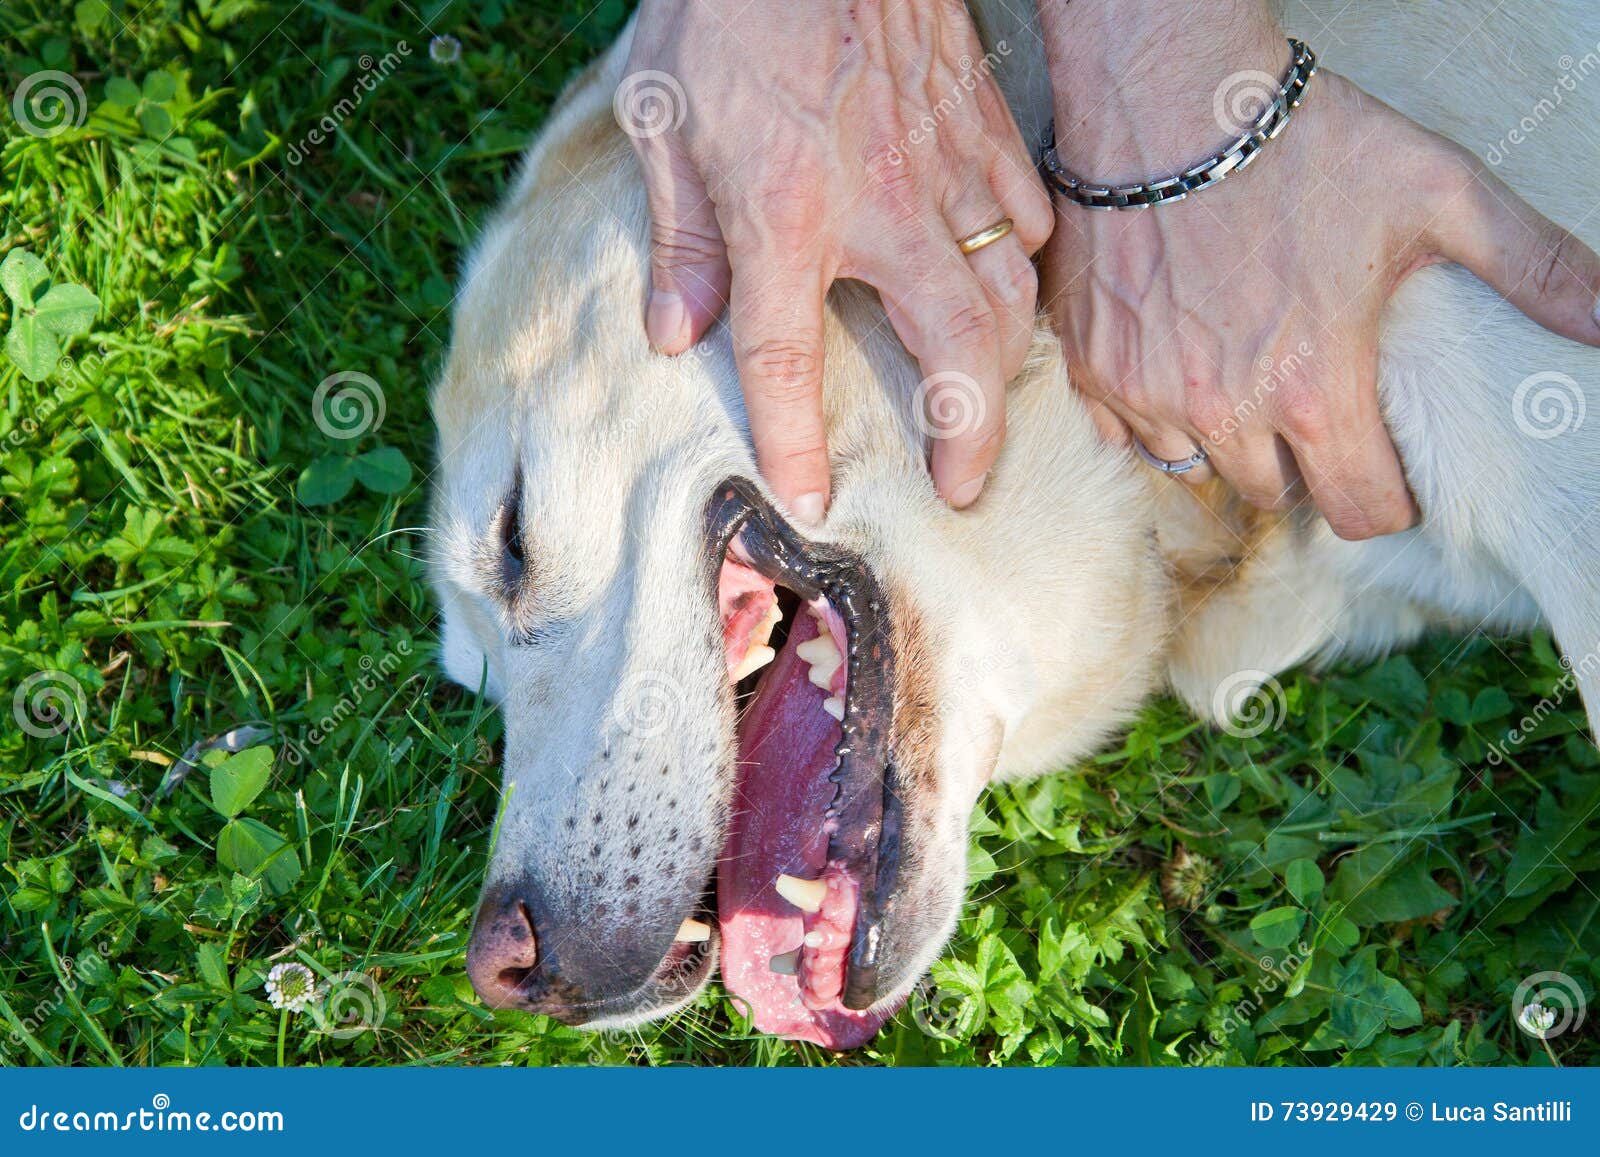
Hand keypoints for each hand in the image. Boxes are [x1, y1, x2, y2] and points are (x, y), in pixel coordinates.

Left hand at [623, 0, 1051, 516]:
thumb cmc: (723, 7)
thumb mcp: (661, 119)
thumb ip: (680, 239)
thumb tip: (676, 334)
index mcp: (784, 212)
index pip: (787, 358)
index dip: (796, 440)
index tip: (812, 497)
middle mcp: (879, 205)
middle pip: (952, 349)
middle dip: (968, 434)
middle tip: (966, 486)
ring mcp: (944, 164)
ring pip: (1010, 291)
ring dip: (1006, 366)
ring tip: (990, 409)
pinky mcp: (981, 122)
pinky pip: (1029, 213)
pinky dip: (1026, 264)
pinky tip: (1008, 282)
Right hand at [1039, 0, 1599, 538]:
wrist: (1166, 99)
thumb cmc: (1301, 141)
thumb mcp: (1438, 192)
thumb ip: (1533, 265)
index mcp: (1317, 389)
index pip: (1359, 512)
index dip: (1382, 496)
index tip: (1381, 467)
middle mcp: (1225, 411)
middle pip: (1274, 496)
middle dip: (1300, 462)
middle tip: (1309, 401)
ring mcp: (1148, 394)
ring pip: (1195, 467)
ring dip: (1225, 439)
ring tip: (1242, 373)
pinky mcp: (1094, 369)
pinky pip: (1127, 433)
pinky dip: (1154, 411)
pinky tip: (1178, 356)